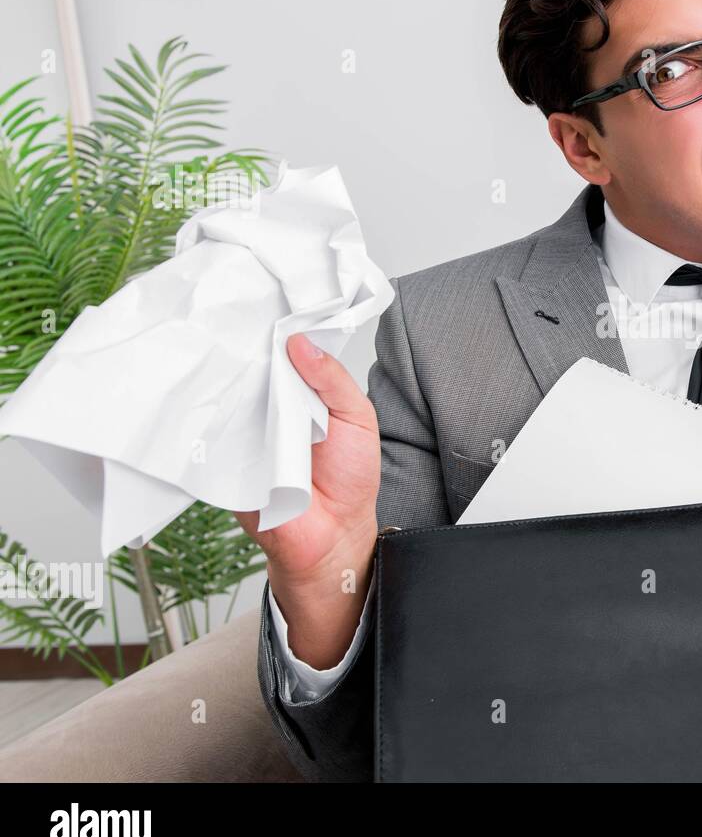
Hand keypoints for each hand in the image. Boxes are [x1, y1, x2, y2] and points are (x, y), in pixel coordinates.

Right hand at [235, 333, 380, 667]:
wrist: (333, 535)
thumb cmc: (350, 477)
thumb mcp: (358, 417)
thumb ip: (333, 380)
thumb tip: (300, 342)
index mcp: (302, 392)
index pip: (281, 353)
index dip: (271, 331)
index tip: (259, 301)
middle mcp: (270, 407)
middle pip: (248, 369)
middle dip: (242, 349)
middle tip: (228, 320)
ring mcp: (244, 431)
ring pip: (225, 396)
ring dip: (224, 380)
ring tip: (214, 353)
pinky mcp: (225, 458)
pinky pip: (211, 434)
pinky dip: (211, 420)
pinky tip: (209, 402)